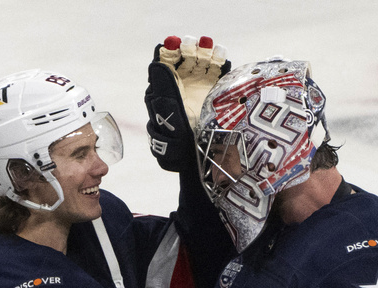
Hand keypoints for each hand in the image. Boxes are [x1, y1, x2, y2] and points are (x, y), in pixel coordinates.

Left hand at [144, 35, 229, 172]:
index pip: (168, 62)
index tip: (173, 44)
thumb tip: (156, 63)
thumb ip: (163, 87)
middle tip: (194, 43)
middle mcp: (185, 84)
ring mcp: (201, 86)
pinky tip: (221, 57)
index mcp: (169, 87)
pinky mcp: (217, 91)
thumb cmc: (176, 135)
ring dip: (206, 52)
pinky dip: (221, 63)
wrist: (196, 154)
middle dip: (190, 48)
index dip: (170, 51)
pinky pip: (219, 73)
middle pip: (187, 59)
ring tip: (208, 45)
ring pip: (204, 63)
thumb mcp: (167, 111)